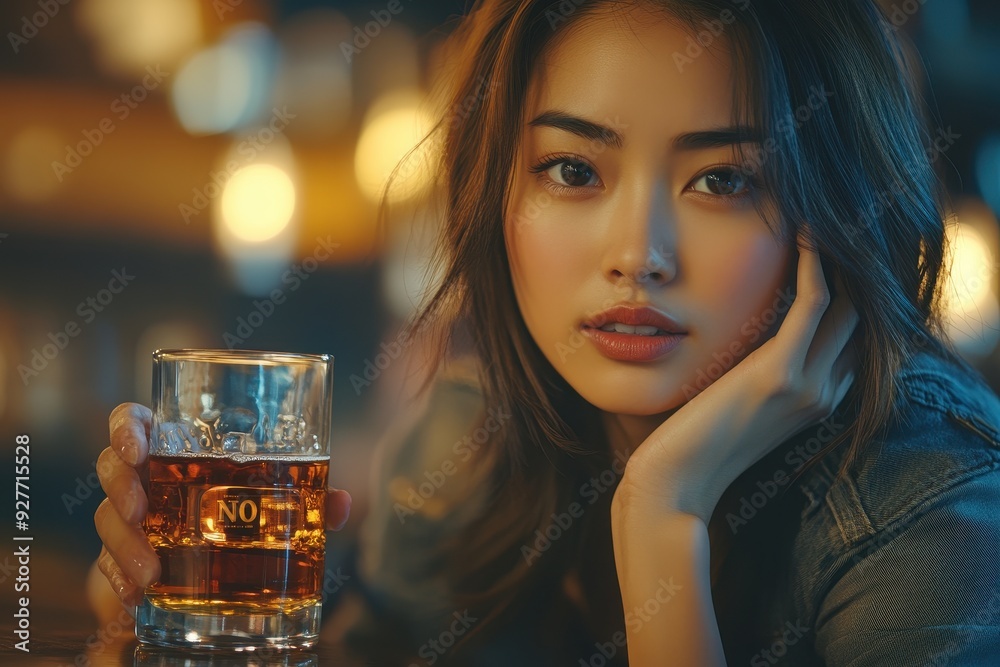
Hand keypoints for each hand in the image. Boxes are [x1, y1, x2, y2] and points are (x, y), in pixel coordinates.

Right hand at [93, 402, 352, 611]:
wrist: (228, 572)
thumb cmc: (247, 515)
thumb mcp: (282, 505)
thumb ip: (310, 501)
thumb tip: (343, 503)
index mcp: (176, 449)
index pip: (135, 422)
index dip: (125, 428)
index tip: (136, 446)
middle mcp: (146, 479)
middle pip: (112, 467)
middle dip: (120, 488)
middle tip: (140, 512)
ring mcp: (130, 520)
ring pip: (108, 520)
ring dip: (123, 544)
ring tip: (151, 570)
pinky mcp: (123, 560)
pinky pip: (108, 568)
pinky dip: (121, 583)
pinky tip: (138, 597)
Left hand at [614, 230, 858, 523]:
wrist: (675, 482)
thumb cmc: (691, 443)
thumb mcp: (734, 399)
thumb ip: (753, 368)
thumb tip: (743, 325)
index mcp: (816, 402)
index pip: (848, 337)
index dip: (845, 292)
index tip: (823, 251)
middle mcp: (823, 394)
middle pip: (857, 316)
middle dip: (848, 269)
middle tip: (826, 224)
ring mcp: (808, 386)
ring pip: (846, 304)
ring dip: (834, 257)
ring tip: (816, 219)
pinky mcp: (781, 373)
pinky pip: (814, 302)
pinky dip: (814, 263)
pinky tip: (803, 234)